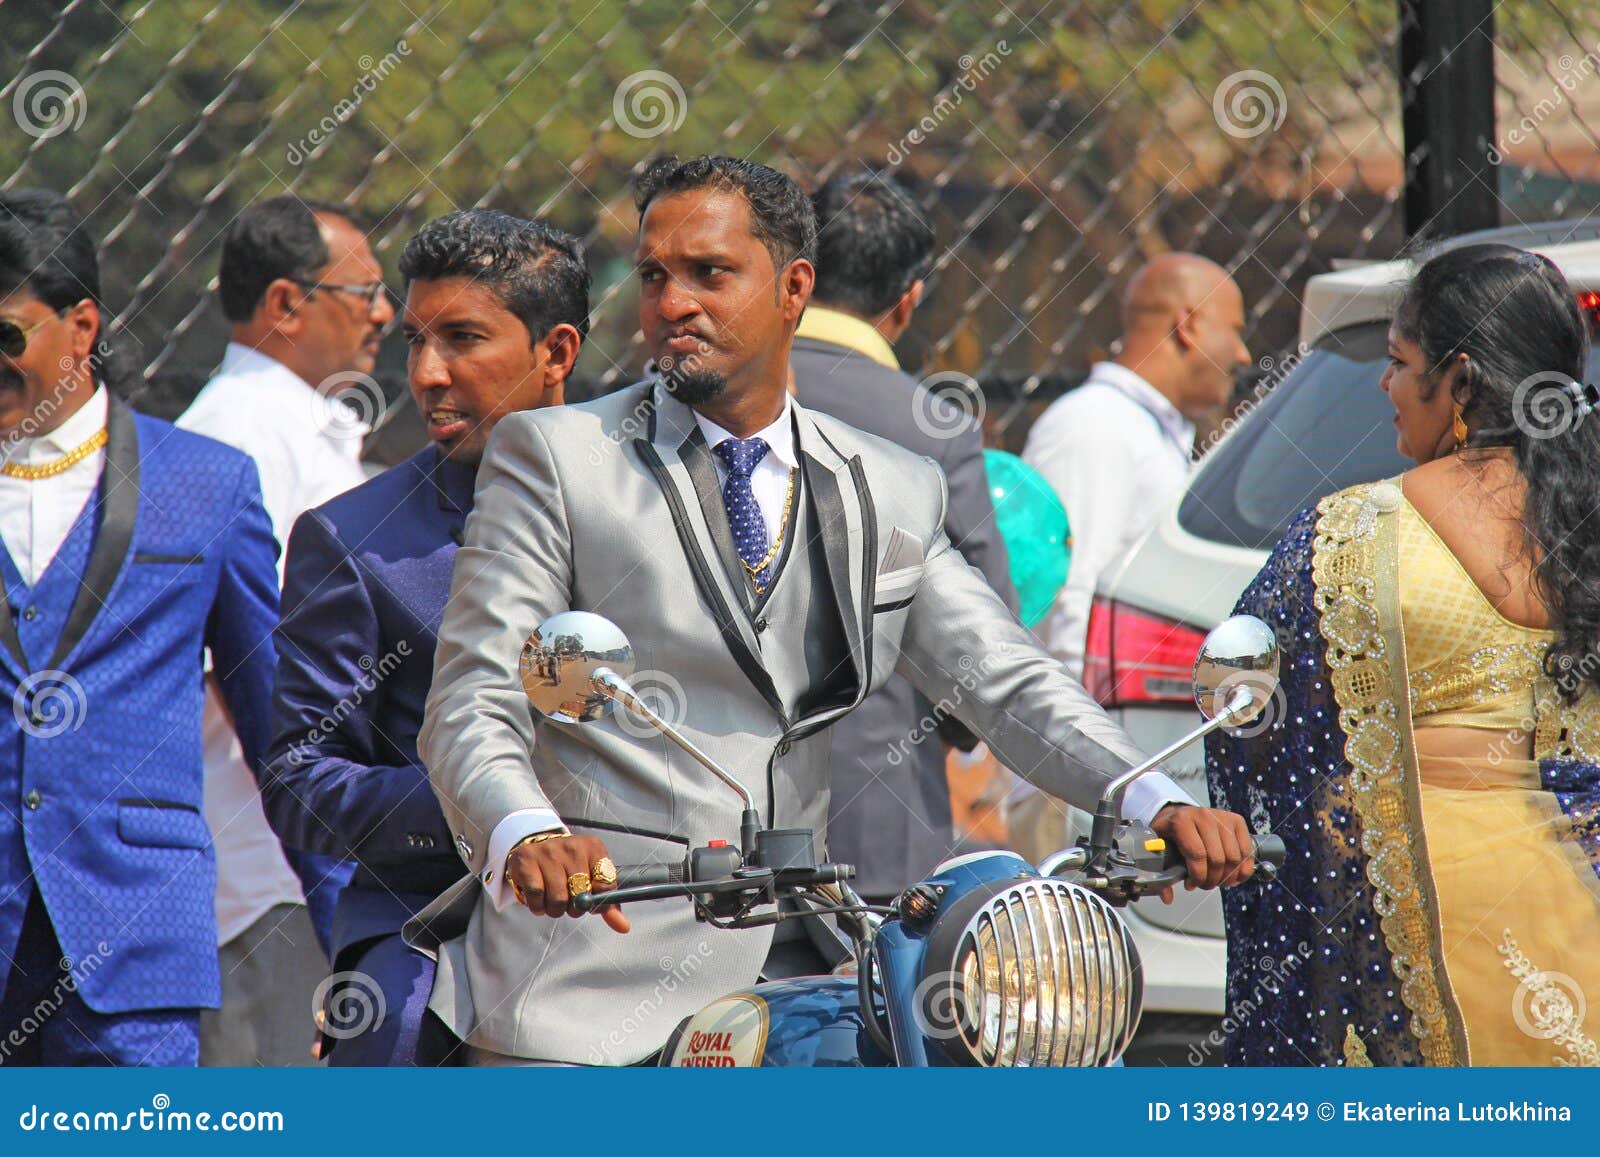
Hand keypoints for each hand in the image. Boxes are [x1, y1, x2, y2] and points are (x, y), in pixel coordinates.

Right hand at [506, 831, 629, 933]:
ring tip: (552, 899)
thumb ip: (607, 902)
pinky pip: (537, 895)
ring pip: (558, 898)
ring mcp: (548, 851)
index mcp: (593, 848)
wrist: (534, 846)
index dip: (598, 903)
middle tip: (568, 900)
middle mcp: (572, 846)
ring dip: (554, 909)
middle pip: (580, 895)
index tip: (591, 904)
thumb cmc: (566, 866)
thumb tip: (623, 927)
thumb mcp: (590, 877)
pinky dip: (537, 905)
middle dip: (573, 907)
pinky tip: (538, 897)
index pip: (606, 883)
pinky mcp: (526, 860)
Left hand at [1150, 804, 1254, 890]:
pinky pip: (1247, 851)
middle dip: (1212, 880)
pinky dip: (1243, 869)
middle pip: (1217, 859)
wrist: (1180, 813)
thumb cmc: (1170, 832)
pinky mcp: (1236, 820)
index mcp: (1181, 821)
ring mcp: (1222, 817)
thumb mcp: (1159, 847)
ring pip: (1234, 857)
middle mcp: (1203, 816)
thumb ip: (1160, 872)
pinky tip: (1233, 876)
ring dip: (1227, 877)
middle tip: (1204, 884)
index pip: (1197, 855)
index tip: (1191, 884)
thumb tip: (1167, 898)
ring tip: (1217, 880)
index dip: (1197, 876)